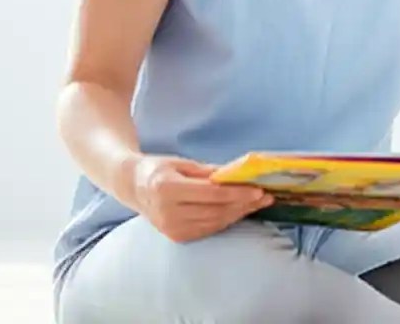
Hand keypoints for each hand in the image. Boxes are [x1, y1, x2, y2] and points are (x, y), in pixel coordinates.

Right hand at [129, 155, 272, 242]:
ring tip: (258, 203)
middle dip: (243, 204)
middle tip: (265, 196)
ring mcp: (171, 228)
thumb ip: (209, 171)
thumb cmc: (159, 170)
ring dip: (239, 213)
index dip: (237, 193)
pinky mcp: (177, 237)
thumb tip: (238, 176)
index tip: (258, 189)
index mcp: (166, 189)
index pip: (211, 194)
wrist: (134, 188)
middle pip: (215, 211)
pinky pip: (209, 230)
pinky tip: (241, 211)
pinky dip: (227, 220)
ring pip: (215, 223)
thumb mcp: (182, 163)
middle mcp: (167, 212)